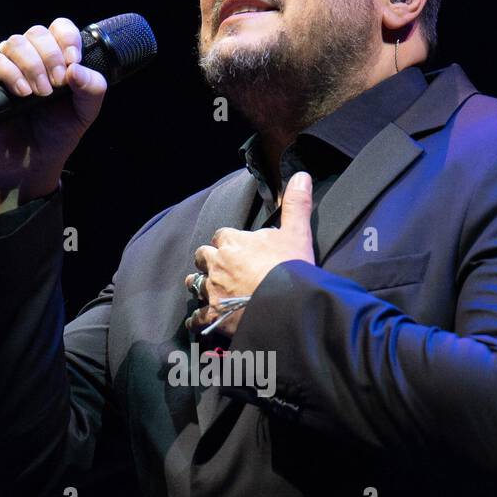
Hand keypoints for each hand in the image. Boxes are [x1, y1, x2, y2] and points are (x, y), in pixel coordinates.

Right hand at [0, 17, 107, 210]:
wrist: (33, 162)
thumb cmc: (57, 134)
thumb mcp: (85, 112)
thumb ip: (92, 89)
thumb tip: (76, 69)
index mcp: (56, 58)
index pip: (60, 28)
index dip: (67, 39)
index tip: (73, 62)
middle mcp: (31, 57)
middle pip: (37, 32)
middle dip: (51, 56)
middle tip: (57, 85)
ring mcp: (8, 66)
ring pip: (15, 43)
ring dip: (32, 66)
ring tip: (41, 94)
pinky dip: (11, 74)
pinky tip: (23, 94)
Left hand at [185, 172, 314, 336]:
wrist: (286, 304)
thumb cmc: (291, 267)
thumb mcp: (297, 232)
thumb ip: (296, 204)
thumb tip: (302, 175)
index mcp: (234, 243)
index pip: (222, 235)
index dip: (228, 241)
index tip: (235, 246)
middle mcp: (218, 264)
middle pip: (203, 256)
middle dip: (208, 260)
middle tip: (218, 266)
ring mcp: (213, 290)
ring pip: (194, 283)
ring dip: (198, 284)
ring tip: (206, 289)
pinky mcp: (213, 315)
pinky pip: (197, 317)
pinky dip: (196, 319)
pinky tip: (198, 322)